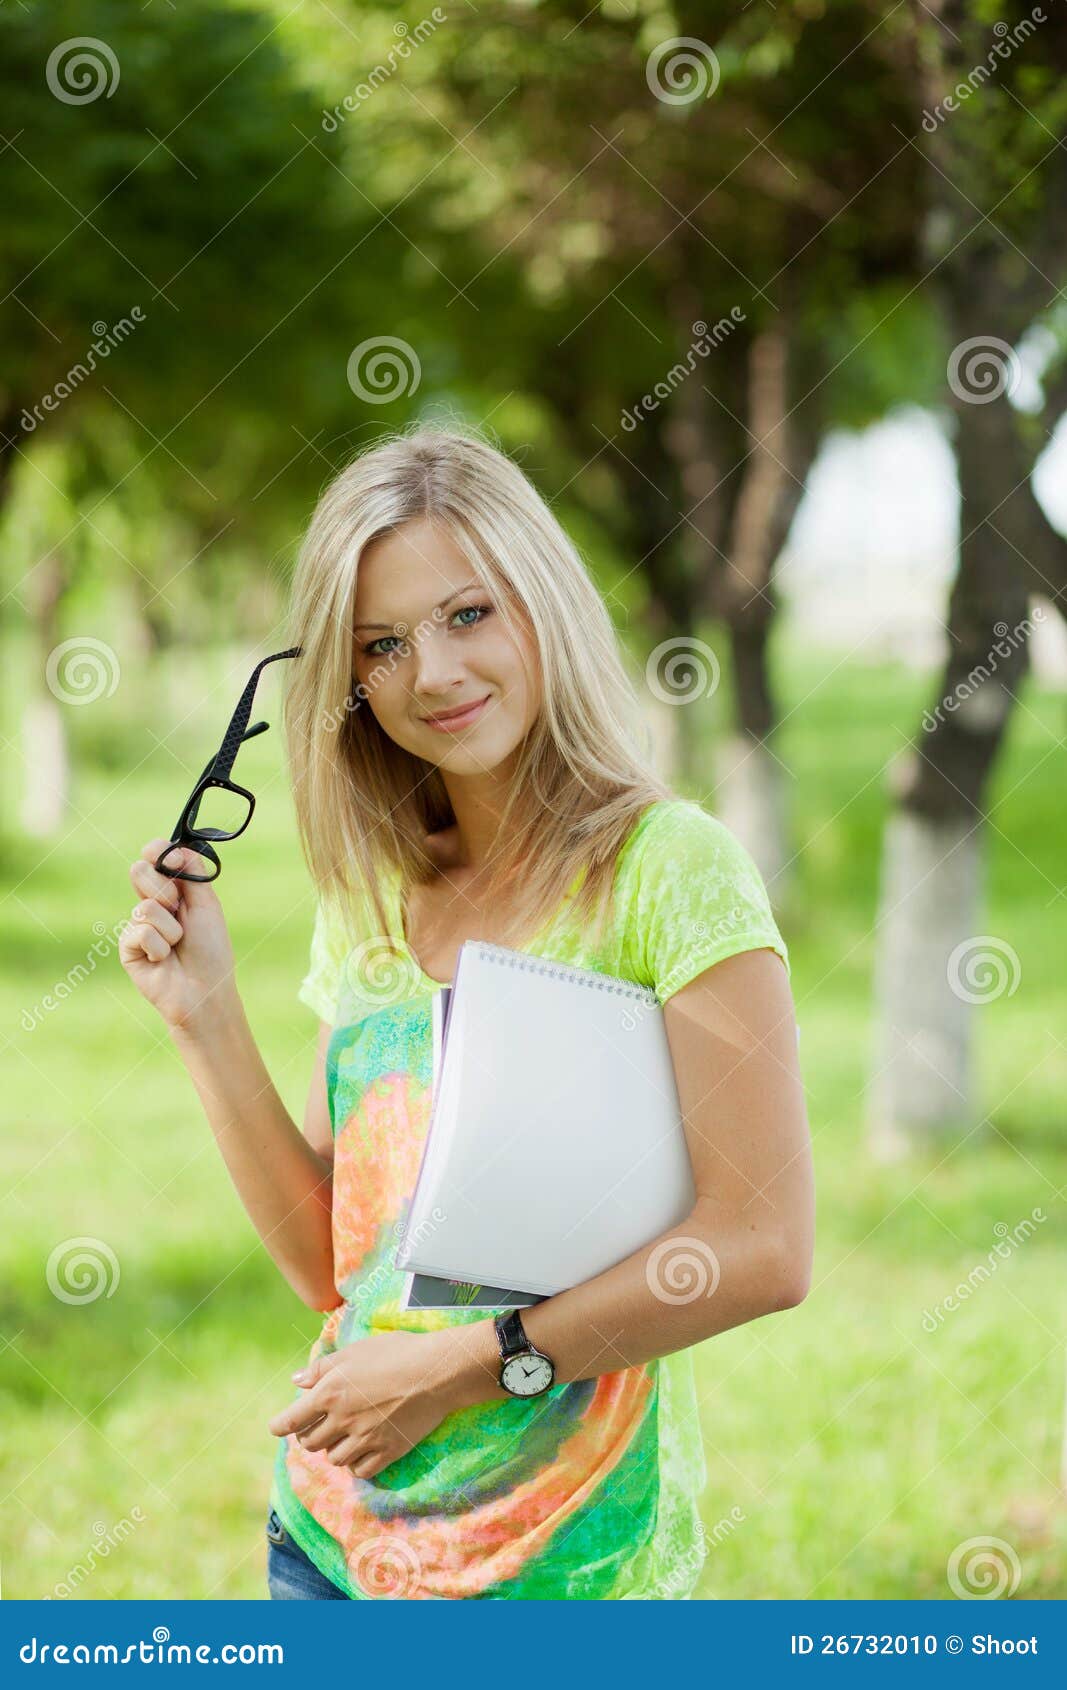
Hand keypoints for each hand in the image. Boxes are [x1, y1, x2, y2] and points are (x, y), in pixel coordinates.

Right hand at [118, 838, 237, 1033]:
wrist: (205, 990)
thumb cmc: (211, 950)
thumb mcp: (207, 905)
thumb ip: (193, 874)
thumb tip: (178, 846)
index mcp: (174, 890)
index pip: (155, 856)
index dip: (157, 851)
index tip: (167, 857)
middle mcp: (153, 903)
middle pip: (139, 870)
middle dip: (163, 890)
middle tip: (178, 910)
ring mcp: (138, 924)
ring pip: (144, 905)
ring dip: (170, 927)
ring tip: (177, 944)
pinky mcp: (127, 946)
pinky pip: (140, 932)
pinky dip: (159, 947)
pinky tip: (163, 960)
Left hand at [267, 1330, 469, 1478]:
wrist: (437, 1371)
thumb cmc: (396, 1352)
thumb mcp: (355, 1351)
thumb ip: (322, 1368)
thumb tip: (297, 1381)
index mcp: (330, 1392)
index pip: (292, 1419)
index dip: (279, 1425)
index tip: (275, 1428)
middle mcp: (343, 1419)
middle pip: (311, 1443)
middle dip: (309, 1435)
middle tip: (317, 1426)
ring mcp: (365, 1439)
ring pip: (333, 1459)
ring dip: (332, 1449)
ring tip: (342, 1436)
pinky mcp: (387, 1451)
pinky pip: (360, 1470)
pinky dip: (354, 1464)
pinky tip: (359, 1451)